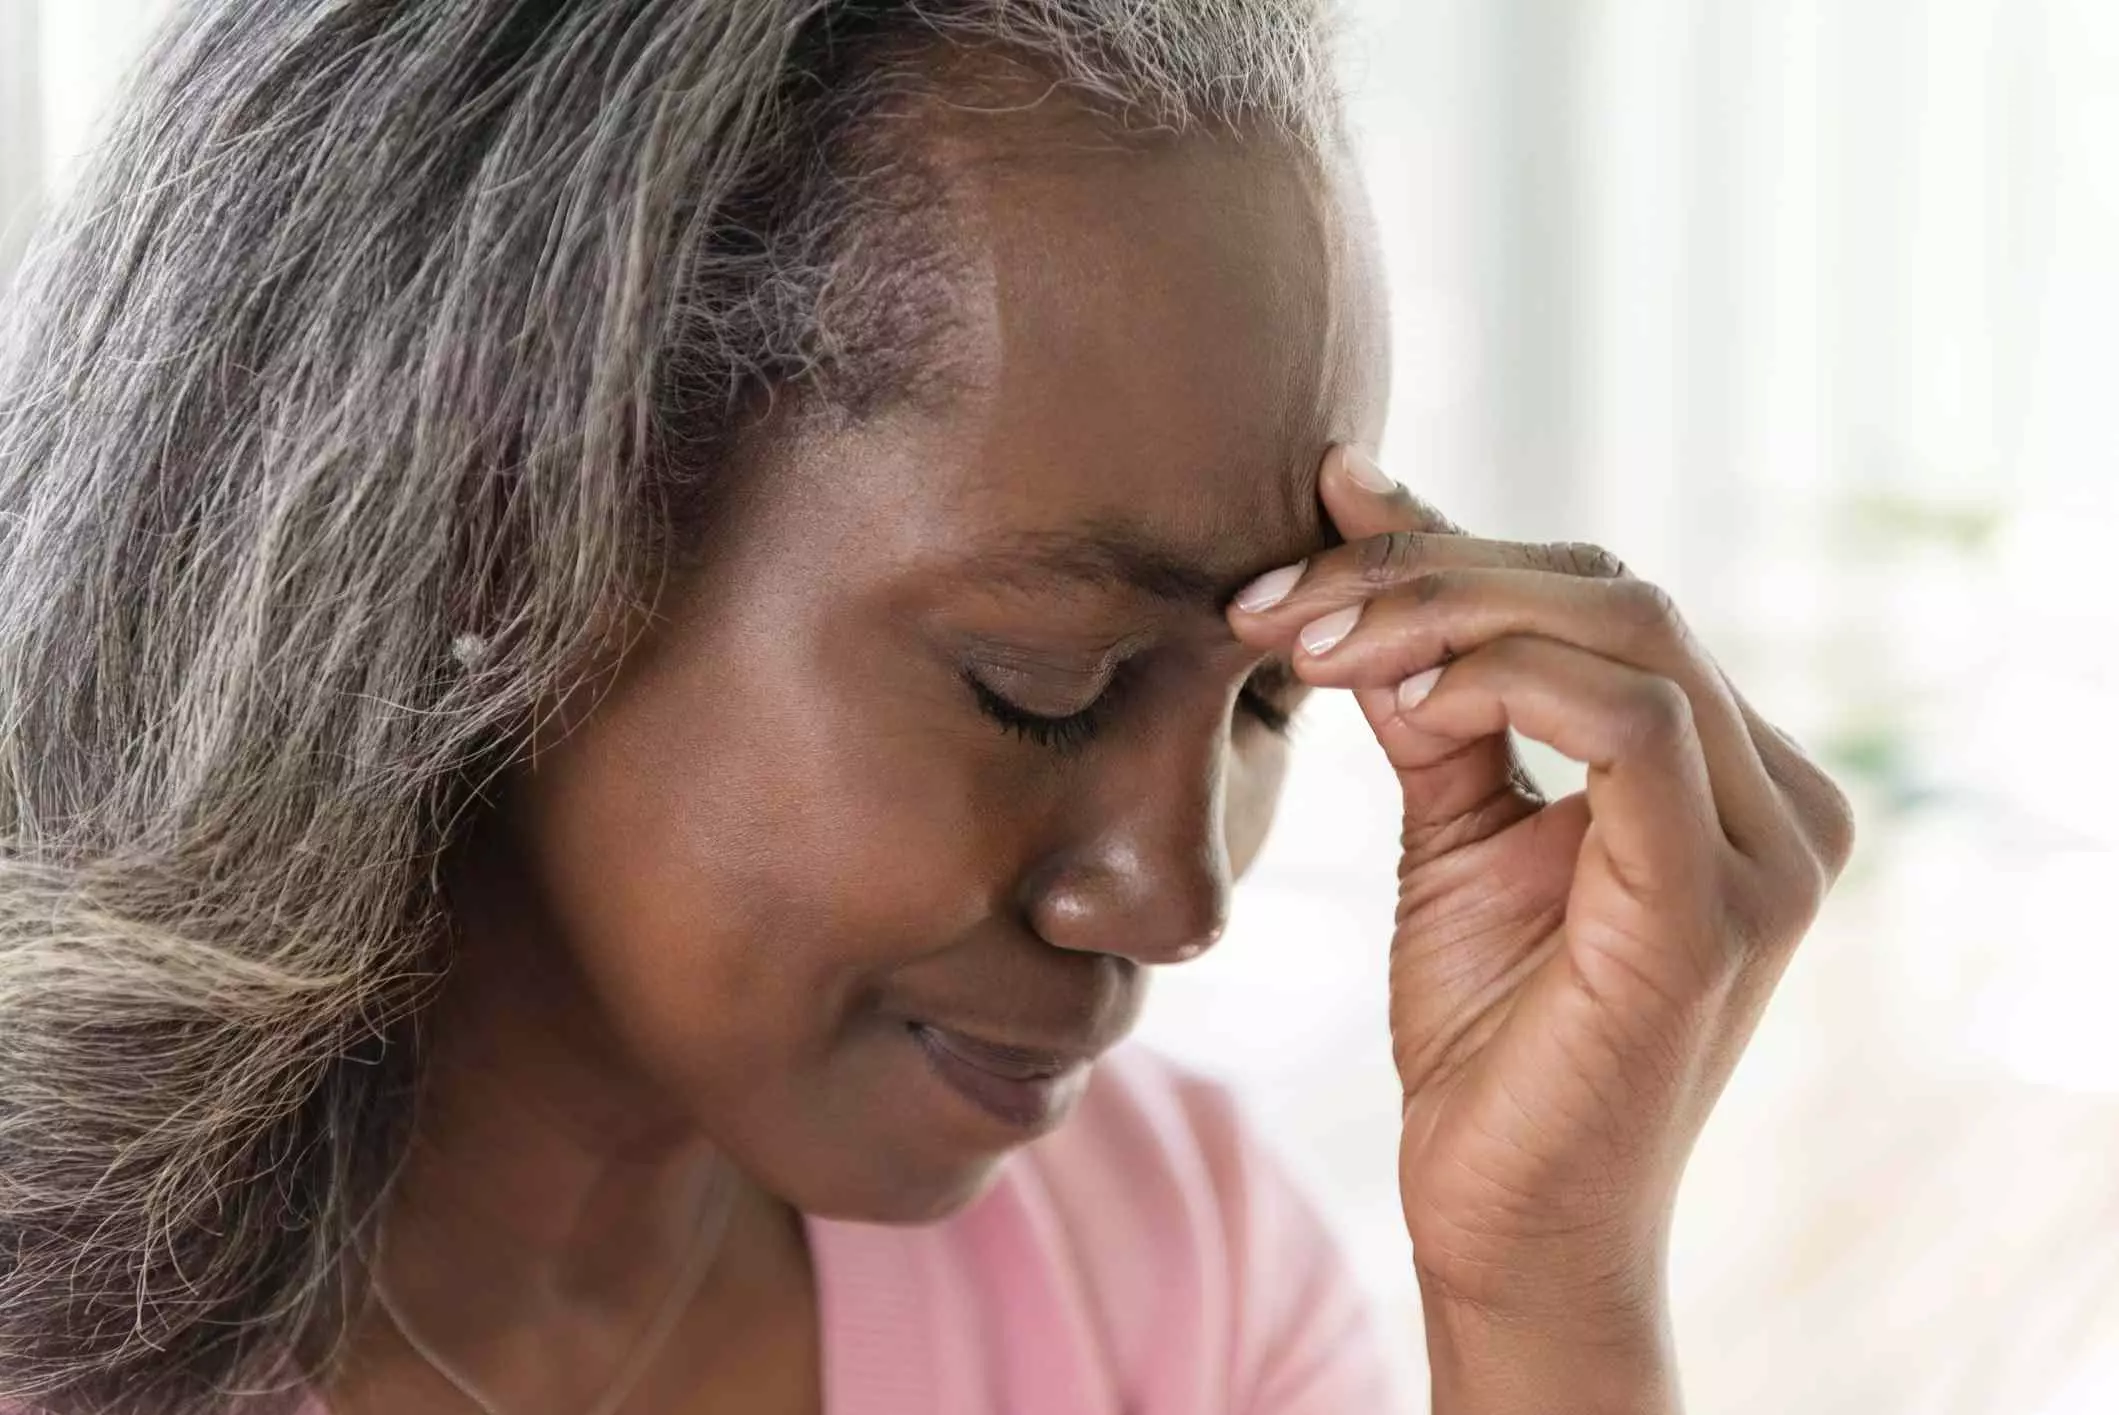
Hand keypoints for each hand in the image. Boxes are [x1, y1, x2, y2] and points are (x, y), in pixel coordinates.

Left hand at [1229, 446, 1854, 1397]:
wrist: (1499, 1221)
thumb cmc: (1486, 1037)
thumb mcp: (1454, 829)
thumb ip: (1435, 693)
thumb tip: (1365, 528)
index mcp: (1732, 776)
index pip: (1598, 600)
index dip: (1451, 543)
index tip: (1313, 520)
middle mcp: (1778, 799)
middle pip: (1612, 592)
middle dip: (1426, 570)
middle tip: (1280, 597)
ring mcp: (1765, 853)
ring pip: (1622, 630)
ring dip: (1441, 611)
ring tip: (1306, 642)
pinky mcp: (1715, 909)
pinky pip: (1632, 725)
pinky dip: (1501, 680)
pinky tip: (1393, 697)